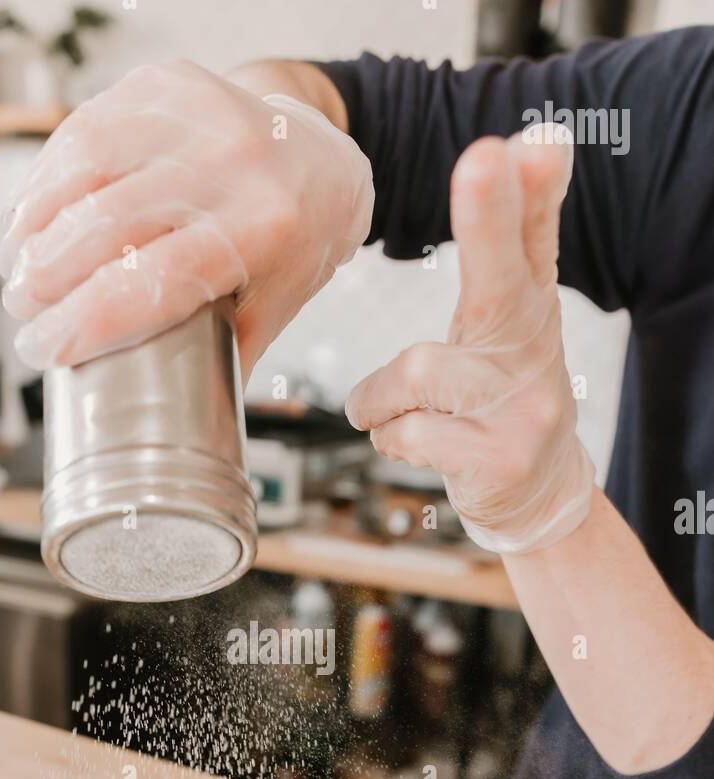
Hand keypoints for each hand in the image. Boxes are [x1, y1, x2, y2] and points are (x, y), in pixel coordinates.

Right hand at [0, 60, 372, 376]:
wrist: (320, 156)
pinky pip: (82, 130)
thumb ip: (217, 361)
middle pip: (108, 224)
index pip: (154, 281)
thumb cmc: (291, 248)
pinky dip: (44, 180)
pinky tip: (26, 217)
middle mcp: (233, 162)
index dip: (84, 322)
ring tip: (15, 268)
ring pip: (83, 169)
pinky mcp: (164, 83)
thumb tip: (149, 420)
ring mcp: (197, 112)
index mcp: (264, 230)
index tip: (41, 351)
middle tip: (21, 310)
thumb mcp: (271, 311)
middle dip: (46, 275)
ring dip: (34, 224)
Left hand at [346, 128, 593, 553]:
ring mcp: (523, 406)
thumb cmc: (498, 401)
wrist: (537, 496)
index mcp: (531, 308)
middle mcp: (534, 348)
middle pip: (502, 279)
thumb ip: (496, 259)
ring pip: (416, 372)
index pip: (533, 239)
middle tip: (484, 157)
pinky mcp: (498, 458)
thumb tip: (497, 152)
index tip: (536, 142)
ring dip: (382, 397)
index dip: (532, 193)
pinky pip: (410, 432)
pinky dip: (390, 437)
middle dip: (488, 217)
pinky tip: (412, 444)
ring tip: (395, 415)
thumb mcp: (501, 330)